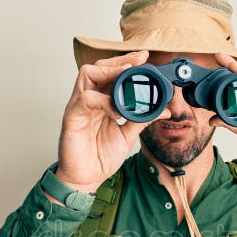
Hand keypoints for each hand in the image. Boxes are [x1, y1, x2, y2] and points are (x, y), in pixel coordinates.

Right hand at [56, 50, 170, 191]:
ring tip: (126, 76)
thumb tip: (165, 109)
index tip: (145, 57)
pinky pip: (85, 99)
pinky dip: (102, 101)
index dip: (126, 62)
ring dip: (108, 72)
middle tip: (139, 60)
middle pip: (98, 67)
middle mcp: (88, 99)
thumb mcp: (128, 135)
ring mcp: (78, 106)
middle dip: (119, 61)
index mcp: (101, 101)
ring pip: (87, 74)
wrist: (87, 179)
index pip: (111, 73)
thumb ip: (143, 120)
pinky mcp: (72, 117)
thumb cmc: (101, 156)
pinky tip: (115, 111)